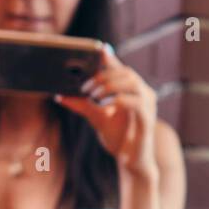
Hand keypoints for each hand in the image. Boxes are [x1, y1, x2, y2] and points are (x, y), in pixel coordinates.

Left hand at [55, 48, 157, 178]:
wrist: (131, 160)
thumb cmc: (117, 137)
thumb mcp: (95, 117)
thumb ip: (81, 105)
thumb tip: (60, 95)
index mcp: (132, 90)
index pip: (121, 68)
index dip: (111, 57)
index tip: (98, 49)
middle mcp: (143, 93)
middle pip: (126, 72)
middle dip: (103, 76)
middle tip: (86, 88)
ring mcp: (148, 105)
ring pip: (132, 82)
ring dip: (109, 85)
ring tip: (94, 96)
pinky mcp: (147, 119)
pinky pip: (135, 102)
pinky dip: (118, 100)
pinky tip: (105, 106)